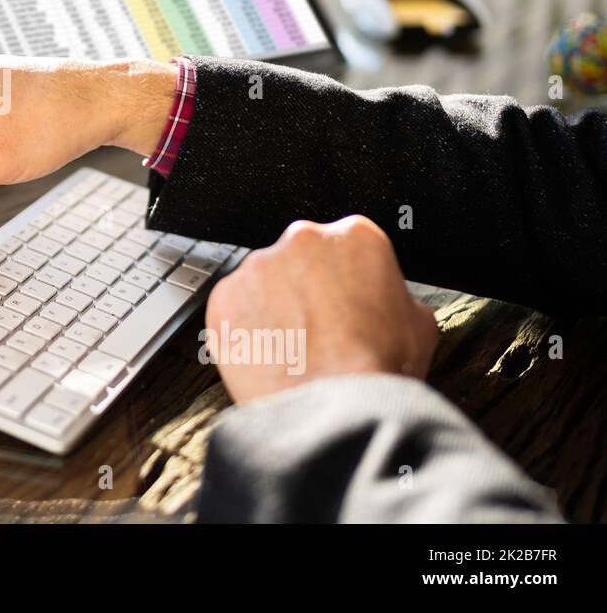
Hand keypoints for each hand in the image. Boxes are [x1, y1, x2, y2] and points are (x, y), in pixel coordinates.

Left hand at [204, 215, 437, 403]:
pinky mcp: (225, 296)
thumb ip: (394, 296)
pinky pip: (233, 309)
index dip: (345, 281)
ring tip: (292, 350)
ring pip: (262, 283)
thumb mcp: (419, 324)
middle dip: (305, 289)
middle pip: (300, 259)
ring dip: (272, 309)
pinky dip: (244, 330)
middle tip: (316, 330)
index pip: (346, 248)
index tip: (342, 304)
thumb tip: (382, 300)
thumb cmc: (379, 368)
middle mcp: (303, 239)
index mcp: (356, 237)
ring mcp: (258, 266)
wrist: (336, 407)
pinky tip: (267, 357)